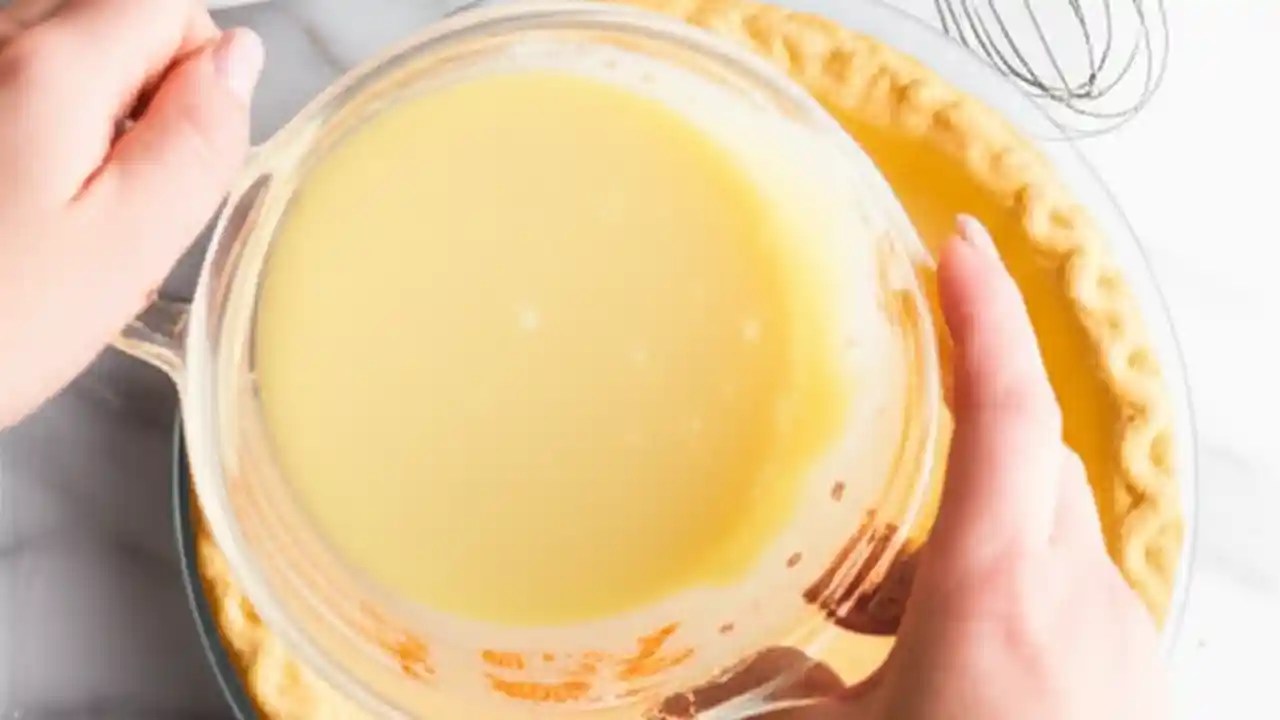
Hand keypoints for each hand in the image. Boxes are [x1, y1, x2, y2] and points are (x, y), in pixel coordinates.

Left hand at [0, 0, 261, 426]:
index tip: (178, 154)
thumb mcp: (128, 247)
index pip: (169, 3)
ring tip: (60, 215)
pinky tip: (17, 212)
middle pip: (108, 17)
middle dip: (141, 91)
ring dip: (84, 117)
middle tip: (121, 197)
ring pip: (55, 54)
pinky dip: (32, 136)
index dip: (200, 73)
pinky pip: (7, 92)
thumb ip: (197, 142)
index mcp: (50, 71)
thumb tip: (239, 61)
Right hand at [680, 218, 1170, 718]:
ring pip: (1041, 518)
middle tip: (884, 455)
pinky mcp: (1124, 661)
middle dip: (956, 434)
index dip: (983, 314)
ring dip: (968, 528)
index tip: (956, 241)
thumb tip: (671, 698)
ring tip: (887, 595)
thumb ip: (765, 698)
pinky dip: (1002, 579)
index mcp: (995, 591)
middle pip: (1023, 454)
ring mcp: (1112, 626)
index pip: (1005, 413)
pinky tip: (944, 646)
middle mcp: (1072, 591)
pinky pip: (1064, 577)